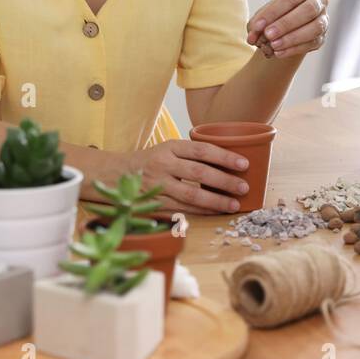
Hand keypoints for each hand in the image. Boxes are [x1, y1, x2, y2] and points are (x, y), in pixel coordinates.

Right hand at [127, 140, 250, 214]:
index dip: (224, 157)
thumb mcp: (167, 149)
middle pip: (199, 173)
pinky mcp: (155, 203)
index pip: (201, 150)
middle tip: (244, 187)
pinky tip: (216, 211)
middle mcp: (163, 164)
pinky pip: (183, 209)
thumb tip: (227, 160)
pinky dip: (202, 211)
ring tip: (234, 204)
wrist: (115, 174)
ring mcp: (158, 185)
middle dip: (225, 181)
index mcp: (169, 147)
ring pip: (192, 195)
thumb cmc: (150, 161)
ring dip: (216, 201)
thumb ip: (191, 154)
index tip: (244, 164)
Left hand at [247, 0, 328, 58]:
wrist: (286, 29)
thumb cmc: (275, 17)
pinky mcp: (322, 38)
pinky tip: (279, 53)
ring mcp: (323, 20)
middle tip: (268, 35)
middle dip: (286, 23)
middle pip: (308, 10)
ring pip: (315, 28)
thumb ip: (257, 24)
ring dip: (293, 38)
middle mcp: (318, 2)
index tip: (258, 25)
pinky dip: (294, 49)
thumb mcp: (263, 16)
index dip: (273, 12)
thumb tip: (252, 37)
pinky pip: (312, 43)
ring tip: (274, 45)